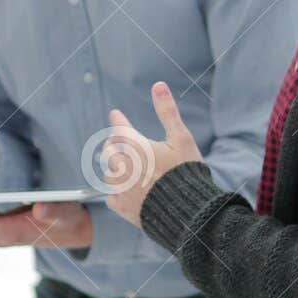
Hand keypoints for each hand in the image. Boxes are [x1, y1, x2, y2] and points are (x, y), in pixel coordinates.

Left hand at [101, 82, 202, 228]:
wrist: (188, 213)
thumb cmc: (186, 173)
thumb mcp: (181, 138)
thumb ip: (167, 112)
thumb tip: (158, 85)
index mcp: (134, 146)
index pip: (118, 127)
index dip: (118, 119)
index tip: (116, 115)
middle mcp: (121, 165)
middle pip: (109, 149)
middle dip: (115, 143)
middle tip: (121, 142)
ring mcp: (119, 187)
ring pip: (110, 172)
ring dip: (116, 167)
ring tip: (128, 168)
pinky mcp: (120, 206)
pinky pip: (111, 195)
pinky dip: (118, 190)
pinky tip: (129, 189)